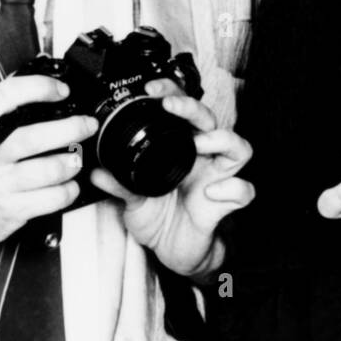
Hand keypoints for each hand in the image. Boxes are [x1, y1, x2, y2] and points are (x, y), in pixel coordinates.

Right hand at [0, 74, 97, 251]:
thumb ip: (2, 115)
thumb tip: (45, 92)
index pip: (8, 96)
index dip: (39, 88)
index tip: (61, 90)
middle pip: (35, 136)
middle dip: (70, 128)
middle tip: (88, 124)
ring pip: (49, 170)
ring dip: (72, 162)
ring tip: (77, 158)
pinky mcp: (10, 210)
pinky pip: (52, 198)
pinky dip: (68, 190)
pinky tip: (68, 185)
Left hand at [89, 79, 252, 278]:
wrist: (172, 251)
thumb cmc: (158, 218)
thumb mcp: (132, 201)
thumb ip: (119, 185)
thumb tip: (97, 172)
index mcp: (181, 148)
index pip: (183, 111)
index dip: (172, 93)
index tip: (152, 89)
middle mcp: (203, 157)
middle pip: (211, 119)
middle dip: (192, 107)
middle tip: (170, 105)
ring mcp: (217, 177)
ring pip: (239, 147)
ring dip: (221, 140)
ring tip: (199, 144)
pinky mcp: (226, 203)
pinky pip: (243, 190)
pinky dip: (232, 188)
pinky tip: (211, 193)